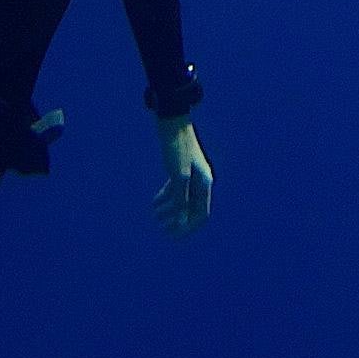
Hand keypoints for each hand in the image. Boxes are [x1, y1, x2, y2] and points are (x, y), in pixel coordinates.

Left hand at [153, 115, 213, 237]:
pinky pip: (176, 188)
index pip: (201, 214)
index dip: (188, 227)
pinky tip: (154, 203)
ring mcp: (191, 174)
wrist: (172, 122)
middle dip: (178, 220)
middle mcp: (200, 181)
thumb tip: (182, 222)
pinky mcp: (181, 168)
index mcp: (204, 183)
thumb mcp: (178, 176)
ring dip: (170, 210)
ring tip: (155, 216)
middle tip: (163, 229)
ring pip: (182, 199)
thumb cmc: (177, 148)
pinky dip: (166, 197)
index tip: (174, 235)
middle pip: (192, 208)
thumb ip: (181, 200)